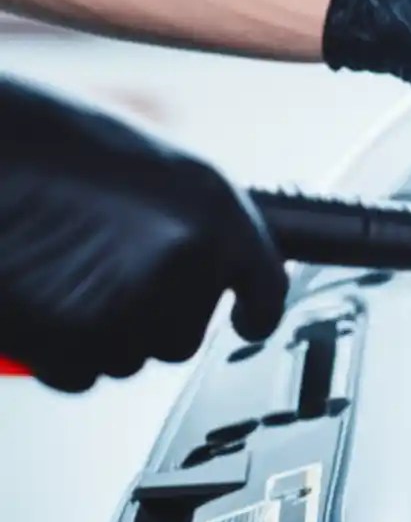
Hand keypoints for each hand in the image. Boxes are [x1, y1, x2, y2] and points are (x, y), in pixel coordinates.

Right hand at [0, 76, 287, 391]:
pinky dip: (55, 352)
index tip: (246, 322)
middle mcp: (189, 259)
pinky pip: (79, 373)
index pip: (265, 289)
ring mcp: (135, 303)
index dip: (255, 313)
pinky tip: (33, 298)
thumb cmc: (53, 148)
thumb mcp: (157, 168)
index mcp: (217, 210)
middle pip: (184, 336)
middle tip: (98, 272)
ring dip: (98, 332)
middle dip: (147, 317)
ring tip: (57, 273)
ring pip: (129, 357)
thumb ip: (198, 224)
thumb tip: (223, 273)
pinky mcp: (76, 338)